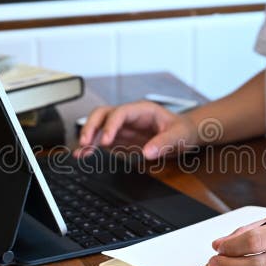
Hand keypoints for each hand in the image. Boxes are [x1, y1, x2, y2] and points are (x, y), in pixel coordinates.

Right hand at [74, 101, 198, 159]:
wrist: (184, 134)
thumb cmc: (182, 130)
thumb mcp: (179, 135)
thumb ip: (165, 142)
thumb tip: (148, 152)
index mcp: (142, 110)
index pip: (120, 113)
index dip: (110, 125)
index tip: (107, 141)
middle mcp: (128, 116)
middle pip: (102, 114)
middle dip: (91, 127)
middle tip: (85, 143)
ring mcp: (122, 127)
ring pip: (98, 126)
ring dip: (88, 138)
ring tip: (81, 152)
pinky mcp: (120, 138)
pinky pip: (102, 140)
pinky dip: (92, 147)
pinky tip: (84, 155)